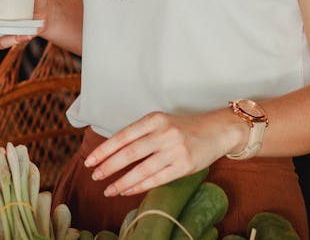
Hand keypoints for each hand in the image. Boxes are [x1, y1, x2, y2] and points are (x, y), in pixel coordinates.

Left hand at [84, 110, 239, 195]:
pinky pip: (156, 179)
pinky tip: (127, 190)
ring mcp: (175, 150)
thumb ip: (141, 134)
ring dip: (122, 181)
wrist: (219, 130)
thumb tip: (112, 153)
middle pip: (129, 153)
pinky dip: (139, 186)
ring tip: (108, 189)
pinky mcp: (184, 165)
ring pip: (141, 169)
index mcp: (154, 119)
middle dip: (108, 166)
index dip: (104, 150)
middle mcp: (163, 133)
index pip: (123, 136)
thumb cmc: (185, 127)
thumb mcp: (162, 122)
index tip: (90, 161)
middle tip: (94, 176)